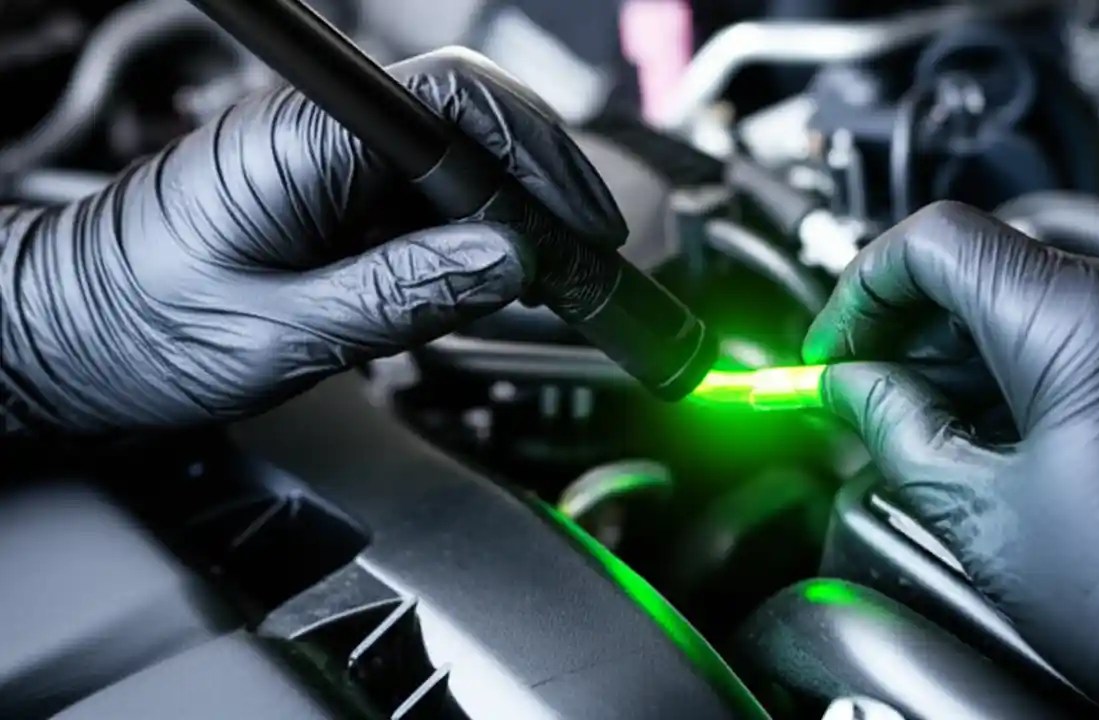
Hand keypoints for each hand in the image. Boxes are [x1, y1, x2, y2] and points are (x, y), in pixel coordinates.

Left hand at [0, 49, 624, 435]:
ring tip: (556, 287)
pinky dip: (467, 244)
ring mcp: (321, 166)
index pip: (456, 103)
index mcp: (302, 142)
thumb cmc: (136, 333)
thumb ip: (402, 293)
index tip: (583, 223)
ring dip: (509, 225)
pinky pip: (418, 207)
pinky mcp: (323, 200)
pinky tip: (492, 285)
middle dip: (541, 194)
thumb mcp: (285, 332)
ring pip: (451, 173)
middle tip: (587, 266)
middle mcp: (317, 137)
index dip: (540, 154)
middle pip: (469, 131)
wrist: (60, 344)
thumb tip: (508, 262)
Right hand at [806, 201, 1098, 719]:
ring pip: (1028, 294)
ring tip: (923, 422)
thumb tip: (849, 388)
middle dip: (904, 326)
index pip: (935, 242)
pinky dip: (1018, 362)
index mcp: (1081, 320)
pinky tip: (989, 428)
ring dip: (958, 348)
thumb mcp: (982, 512)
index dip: (861, 292)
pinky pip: (1082, 327)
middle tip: (864, 389)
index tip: (833, 351)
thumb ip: (894, 426)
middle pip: (980, 264)